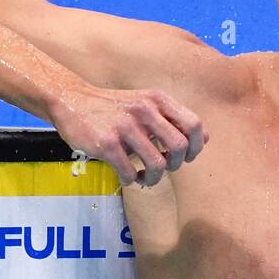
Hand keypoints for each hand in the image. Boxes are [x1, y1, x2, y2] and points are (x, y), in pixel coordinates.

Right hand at [49, 83, 206, 186]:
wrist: (72, 100)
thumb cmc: (114, 107)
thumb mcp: (146, 102)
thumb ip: (173, 118)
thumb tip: (206, 139)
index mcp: (158, 100)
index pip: (194, 125)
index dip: (196, 147)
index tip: (187, 158)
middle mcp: (144, 110)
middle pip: (180, 148)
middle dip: (175, 165)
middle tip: (165, 168)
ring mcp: (125, 126)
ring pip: (157, 164)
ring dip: (153, 178)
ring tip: (145, 177)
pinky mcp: (106, 143)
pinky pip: (129, 171)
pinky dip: (130, 178)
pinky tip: (125, 174)